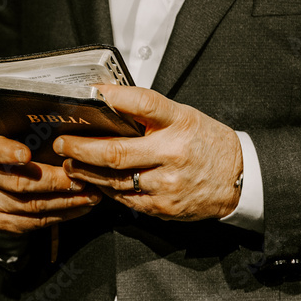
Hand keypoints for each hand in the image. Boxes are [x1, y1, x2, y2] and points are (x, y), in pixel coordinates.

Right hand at [0, 123, 102, 233]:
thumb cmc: (14, 144)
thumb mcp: (15, 130)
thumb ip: (33, 130)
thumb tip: (69, 131)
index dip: (7, 152)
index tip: (26, 155)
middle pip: (17, 182)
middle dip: (52, 182)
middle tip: (79, 179)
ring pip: (31, 205)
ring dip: (65, 201)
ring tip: (90, 195)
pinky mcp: (1, 221)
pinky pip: (35, 222)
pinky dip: (62, 215)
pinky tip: (80, 207)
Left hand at [52, 85, 242, 221]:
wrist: (238, 179)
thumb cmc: (205, 143)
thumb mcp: (184, 118)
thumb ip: (149, 114)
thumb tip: (107, 101)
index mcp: (180, 123)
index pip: (146, 103)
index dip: (116, 97)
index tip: (92, 93)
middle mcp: (173, 153)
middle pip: (116, 152)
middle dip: (80, 148)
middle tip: (62, 143)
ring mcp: (167, 184)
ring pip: (114, 180)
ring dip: (85, 171)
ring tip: (70, 162)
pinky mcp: (162, 207)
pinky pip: (124, 198)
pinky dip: (104, 188)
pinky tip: (92, 180)